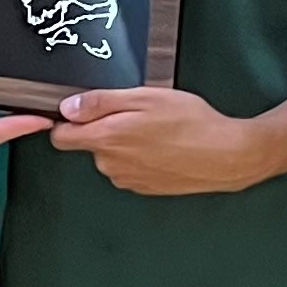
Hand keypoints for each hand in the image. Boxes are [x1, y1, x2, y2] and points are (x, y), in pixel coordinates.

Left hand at [50, 88, 271, 194]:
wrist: (226, 156)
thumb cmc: (191, 123)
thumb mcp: (144, 98)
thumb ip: (101, 102)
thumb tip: (68, 108)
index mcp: (106, 140)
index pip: (61, 137)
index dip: (68, 121)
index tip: (82, 111)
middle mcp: (111, 166)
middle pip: (90, 144)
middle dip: (105, 128)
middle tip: (138, 113)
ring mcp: (128, 180)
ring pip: (112, 157)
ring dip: (125, 143)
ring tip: (157, 130)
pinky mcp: (144, 188)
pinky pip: (130, 169)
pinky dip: (141, 157)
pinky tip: (165, 146)